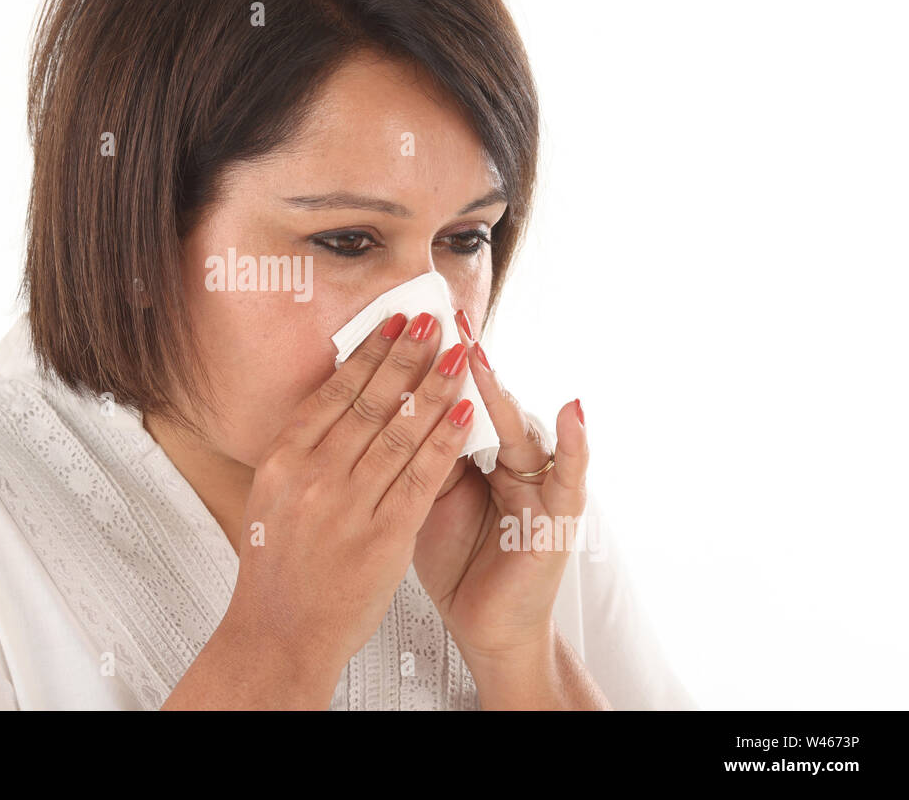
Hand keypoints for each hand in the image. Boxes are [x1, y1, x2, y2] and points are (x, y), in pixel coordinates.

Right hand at [218, 311, 478, 699]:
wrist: (279, 632)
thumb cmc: (276, 569)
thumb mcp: (271, 498)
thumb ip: (302, 452)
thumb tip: (333, 403)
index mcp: (283, 461)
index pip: (332, 393)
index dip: (368, 354)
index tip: (391, 324)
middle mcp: (313, 476)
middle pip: (369, 402)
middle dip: (406, 356)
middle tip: (431, 321)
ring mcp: (348, 504)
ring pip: (400, 431)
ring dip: (433, 386)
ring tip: (456, 353)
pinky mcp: (384, 535)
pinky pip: (421, 476)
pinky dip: (443, 440)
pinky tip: (462, 412)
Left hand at [412, 313, 588, 664]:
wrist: (486, 625)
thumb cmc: (455, 559)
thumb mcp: (420, 498)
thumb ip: (410, 453)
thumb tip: (370, 403)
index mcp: (469, 454)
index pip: (449, 401)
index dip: (428, 367)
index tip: (403, 322)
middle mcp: (508, 460)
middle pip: (484, 405)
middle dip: (462, 364)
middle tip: (443, 319)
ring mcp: (538, 484)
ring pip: (520, 429)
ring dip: (499, 392)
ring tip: (480, 355)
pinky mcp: (562, 516)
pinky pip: (571, 476)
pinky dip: (575, 444)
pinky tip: (574, 410)